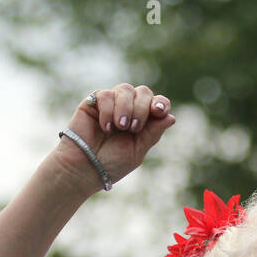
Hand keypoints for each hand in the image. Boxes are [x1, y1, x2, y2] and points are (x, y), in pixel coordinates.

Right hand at [52, 83, 177, 189]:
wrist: (84, 167)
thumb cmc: (111, 163)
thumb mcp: (137, 150)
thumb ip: (153, 133)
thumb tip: (171, 117)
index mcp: (143, 121)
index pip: (157, 104)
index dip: (161, 103)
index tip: (159, 111)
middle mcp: (128, 109)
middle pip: (143, 92)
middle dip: (141, 108)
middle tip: (133, 128)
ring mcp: (111, 104)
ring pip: (125, 89)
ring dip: (125, 108)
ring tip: (119, 128)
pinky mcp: (94, 102)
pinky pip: (106, 95)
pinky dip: (108, 111)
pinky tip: (105, 127)